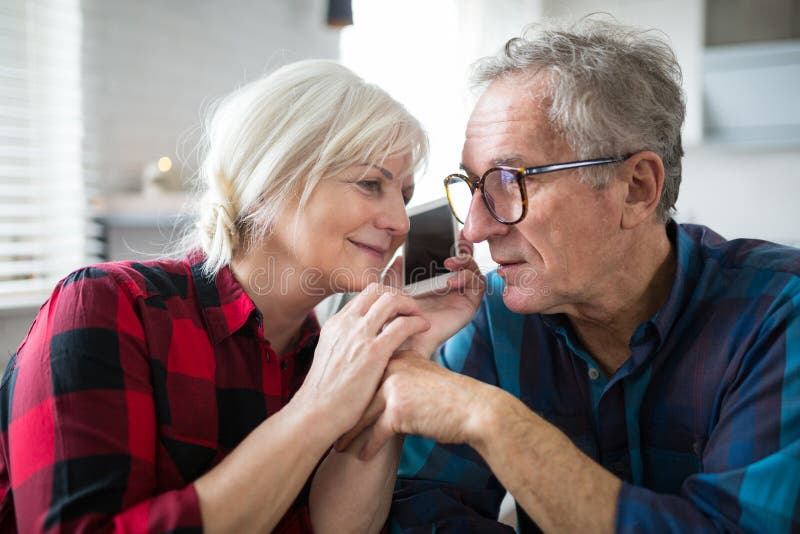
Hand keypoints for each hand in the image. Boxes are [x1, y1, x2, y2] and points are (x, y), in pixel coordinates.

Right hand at [292, 283, 429, 439]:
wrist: (316, 413)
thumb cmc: (326, 394)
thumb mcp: (330, 356)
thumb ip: (346, 342)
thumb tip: (362, 341)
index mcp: (335, 324)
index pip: (364, 296)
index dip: (385, 297)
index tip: (397, 309)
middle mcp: (347, 324)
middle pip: (378, 290)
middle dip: (399, 295)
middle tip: (410, 310)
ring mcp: (360, 336)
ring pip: (392, 300)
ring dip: (411, 305)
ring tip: (419, 318)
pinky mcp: (374, 352)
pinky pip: (403, 325)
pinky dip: (417, 321)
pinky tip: (424, 328)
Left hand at [335, 352, 491, 459]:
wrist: (476, 410)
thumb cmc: (454, 399)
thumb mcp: (426, 378)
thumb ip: (405, 379)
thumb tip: (386, 392)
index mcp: (399, 357)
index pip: (369, 376)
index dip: (353, 396)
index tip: (341, 408)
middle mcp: (393, 367)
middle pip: (362, 396)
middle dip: (347, 417)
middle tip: (333, 431)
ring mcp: (394, 387)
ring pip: (364, 416)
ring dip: (351, 435)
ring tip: (340, 447)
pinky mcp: (398, 410)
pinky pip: (377, 433)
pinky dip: (369, 447)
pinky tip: (362, 457)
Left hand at [384, 235, 484, 358]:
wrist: (403, 339)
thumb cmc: (397, 317)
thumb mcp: (392, 289)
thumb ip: (395, 272)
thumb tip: (400, 256)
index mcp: (435, 281)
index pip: (450, 256)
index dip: (454, 243)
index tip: (451, 231)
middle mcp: (451, 287)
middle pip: (467, 260)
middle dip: (464, 247)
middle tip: (458, 238)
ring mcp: (461, 296)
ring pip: (474, 270)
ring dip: (465, 261)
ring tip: (449, 263)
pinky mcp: (468, 306)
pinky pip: (478, 286)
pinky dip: (468, 277)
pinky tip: (451, 280)